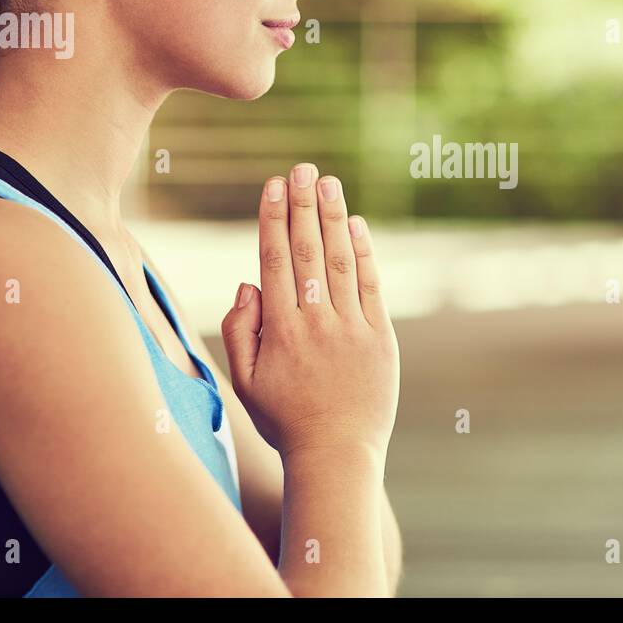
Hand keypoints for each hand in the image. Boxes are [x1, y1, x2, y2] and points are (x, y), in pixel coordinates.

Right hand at [221, 163, 399, 460]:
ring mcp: (351, 328)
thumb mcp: (245, 382)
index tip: (275, 185)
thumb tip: (248, 283)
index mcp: (281, 329)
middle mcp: (316, 322)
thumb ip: (241, 330)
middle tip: (303, 168)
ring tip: (328, 182)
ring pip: (340, 261)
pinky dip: (364, 253)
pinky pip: (371, 286)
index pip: (274, 260)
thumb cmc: (285, 419)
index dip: (274, 218)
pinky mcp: (381, 337)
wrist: (337, 454)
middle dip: (304, 205)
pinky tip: (355, 225)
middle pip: (307, 251)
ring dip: (333, 218)